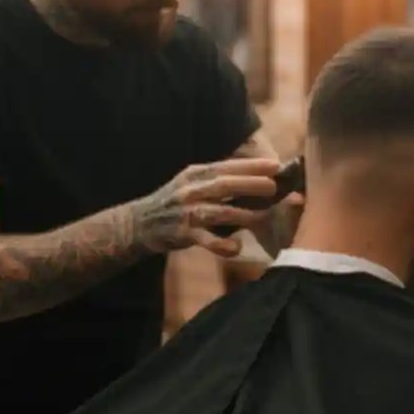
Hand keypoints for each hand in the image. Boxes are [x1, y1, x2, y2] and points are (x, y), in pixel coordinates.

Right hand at [133, 158, 280, 256]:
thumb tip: (254, 181)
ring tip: (263, 217)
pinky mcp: (183, 234)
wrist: (139, 224)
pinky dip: (222, 244)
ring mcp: (186, 212)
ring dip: (243, 215)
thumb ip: (217, 182)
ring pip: (219, 212)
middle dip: (250, 184)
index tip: (275, 165)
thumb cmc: (174, 202)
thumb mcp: (191, 184)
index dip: (251, 166)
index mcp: (195, 174)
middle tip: (274, 187)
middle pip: (224, 185)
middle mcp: (191, 190)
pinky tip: (236, 247)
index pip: (226, 166)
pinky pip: (206, 240)